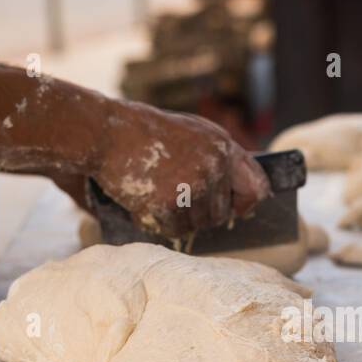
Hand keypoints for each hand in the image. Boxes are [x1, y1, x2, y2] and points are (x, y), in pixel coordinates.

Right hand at [94, 102, 269, 239]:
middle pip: (222, 214)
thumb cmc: (145, 132)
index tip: (235, 209)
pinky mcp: (169, 203)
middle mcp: (213, 167)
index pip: (256, 187)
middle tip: (173, 196)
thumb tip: (241, 193)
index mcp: (223, 146)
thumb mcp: (192, 133)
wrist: (106, 132)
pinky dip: (158, 222)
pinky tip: (143, 201)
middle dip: (200, 212)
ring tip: (155, 193)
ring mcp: (192, 186)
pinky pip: (174, 230)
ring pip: (198, 224)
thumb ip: (217, 158)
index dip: (245, 203)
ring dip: (178, 218)